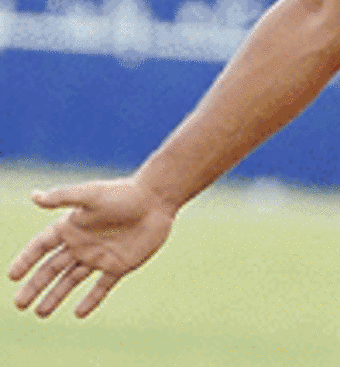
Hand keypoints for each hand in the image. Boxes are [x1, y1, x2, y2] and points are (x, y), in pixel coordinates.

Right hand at [8, 178, 175, 318]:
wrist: (158, 199)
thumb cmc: (124, 194)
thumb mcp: (91, 195)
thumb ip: (63, 197)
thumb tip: (34, 196)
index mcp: (73, 226)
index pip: (42, 246)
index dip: (26, 259)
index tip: (12, 276)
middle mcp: (83, 243)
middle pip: (52, 268)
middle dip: (35, 285)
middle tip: (19, 304)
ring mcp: (101, 255)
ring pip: (72, 279)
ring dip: (56, 296)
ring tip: (40, 313)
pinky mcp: (120, 265)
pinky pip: (102, 287)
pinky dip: (91, 300)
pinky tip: (78, 313)